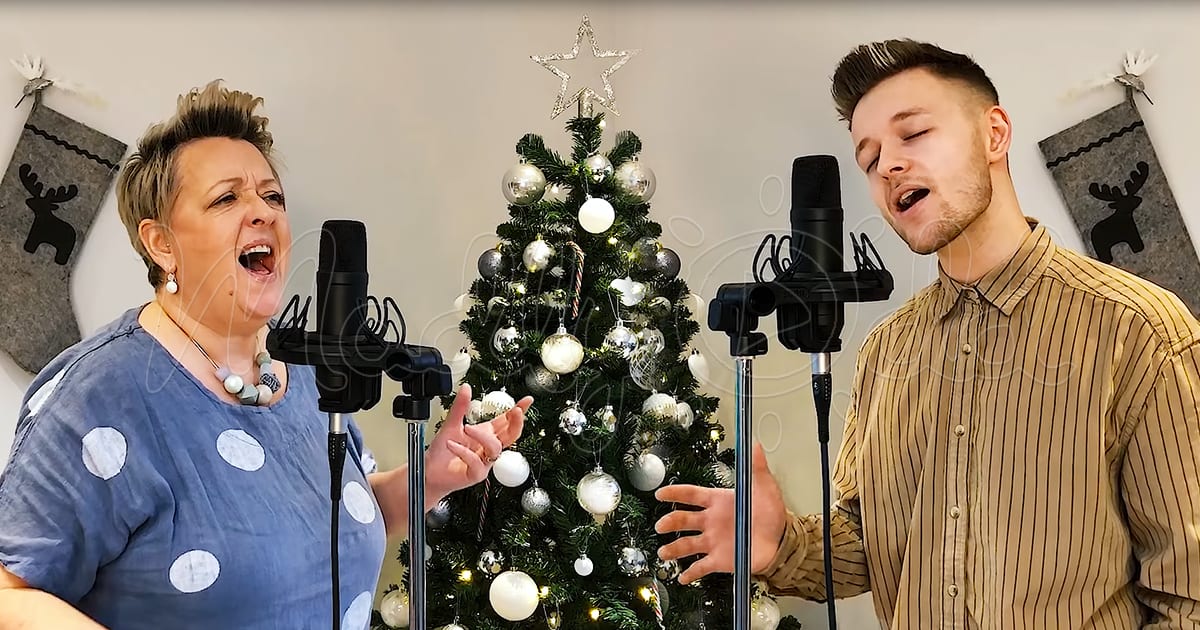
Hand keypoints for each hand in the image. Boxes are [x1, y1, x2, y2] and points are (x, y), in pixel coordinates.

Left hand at [425, 383, 531, 501]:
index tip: (527, 400)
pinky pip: (476, 462)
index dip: (518, 411)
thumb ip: (460, 407)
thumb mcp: (450, 425)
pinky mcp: (475, 475)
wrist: (429, 472)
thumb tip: (466, 387)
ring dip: (481, 436)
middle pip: (510, 436)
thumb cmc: (442, 452)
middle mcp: (487, 448)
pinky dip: (464, 452)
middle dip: (516, 423)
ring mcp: (484, 462)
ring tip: (466, 428)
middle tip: (516, 411)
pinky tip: (452, 445)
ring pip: (495, 448)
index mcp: (485, 434)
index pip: (506, 421)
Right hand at [654, 441, 786, 583]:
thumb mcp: (764, 487)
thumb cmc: (770, 513)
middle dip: (670, 522)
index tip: (660, 493)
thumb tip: (755, 445)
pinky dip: (690, 573)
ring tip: (664, 553)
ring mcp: (713, 541)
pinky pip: (700, 567)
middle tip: (661, 525)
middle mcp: (710, 521)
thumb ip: (757, 467)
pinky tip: (682, 577)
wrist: (781, 541)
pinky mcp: (719, 560)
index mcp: (717, 501)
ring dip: (673, 549)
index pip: (691, 494)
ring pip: (687, 544)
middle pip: (683, 519)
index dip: (675, 493)